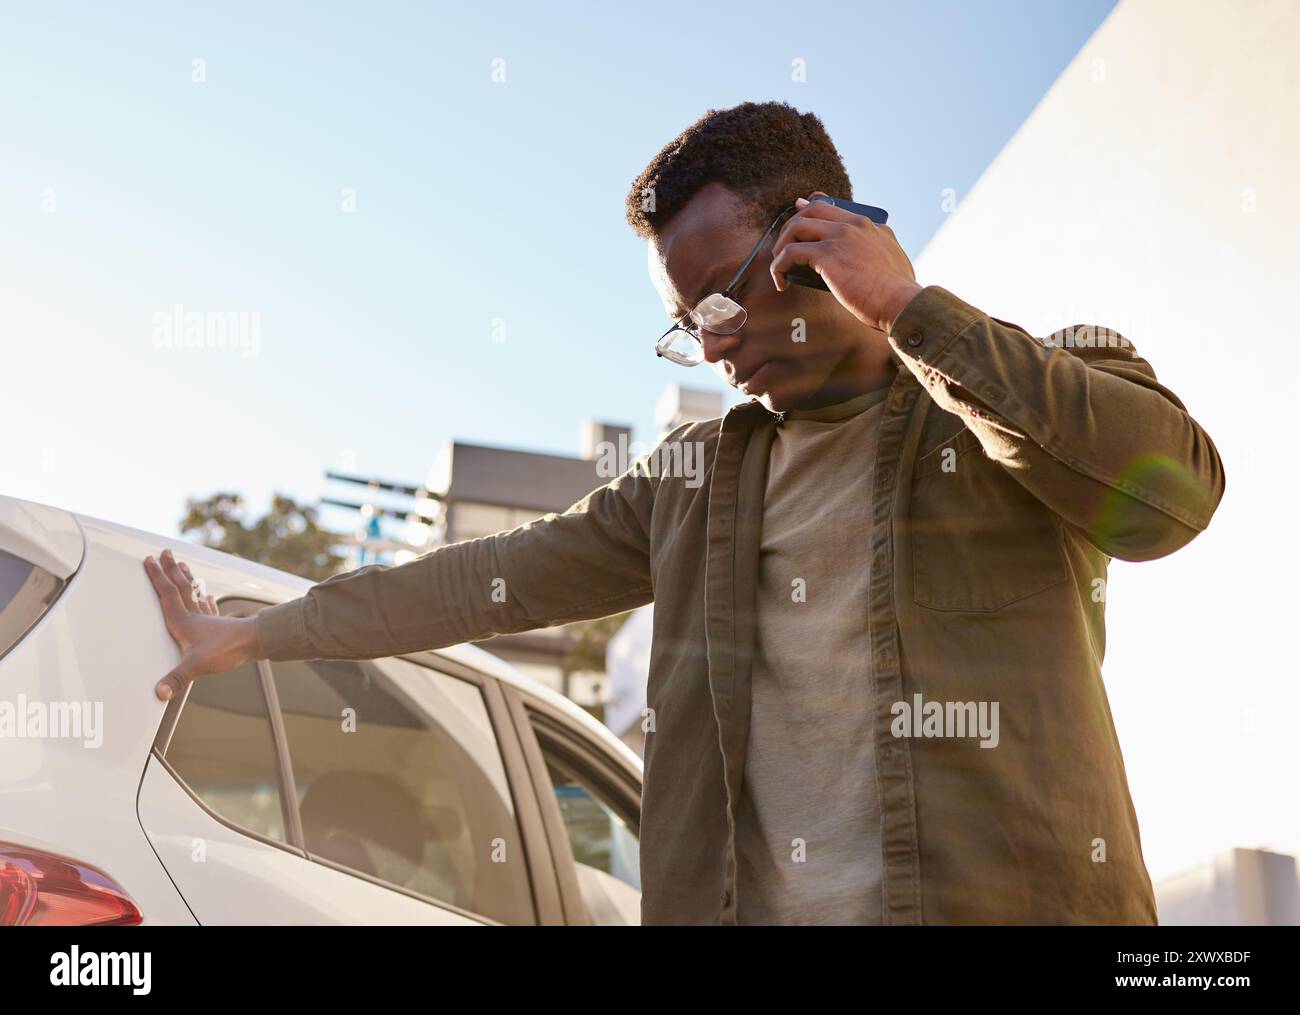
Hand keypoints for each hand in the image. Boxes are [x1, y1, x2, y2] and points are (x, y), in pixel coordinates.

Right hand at [143, 548, 260, 700]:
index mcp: (183, 621)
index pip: (166, 593)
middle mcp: (194, 616)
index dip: (156, 577)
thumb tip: (160, 692)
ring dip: (186, 579)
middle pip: (180, 586)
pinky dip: (206, 600)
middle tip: (165, 552)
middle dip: (171, 569)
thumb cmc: (228, 650)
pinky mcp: (220, 625)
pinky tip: (208, 596)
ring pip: (194, 593)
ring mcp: (208, 619)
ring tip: (181, 566)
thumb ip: (177, 678)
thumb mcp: (197, 665)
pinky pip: (209, 608)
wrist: (256, 643)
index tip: (149, 559)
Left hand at [770, 194, 922, 333]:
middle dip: (792, 224)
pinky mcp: (827, 255)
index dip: (812, 208)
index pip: (835, 207)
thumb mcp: (893, 262)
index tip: (799, 211)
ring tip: (780, 264)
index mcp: (872, 226)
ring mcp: (841, 237)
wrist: (901, 303)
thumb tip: (866, 263)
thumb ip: (879, 253)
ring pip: (797, 226)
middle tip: (784, 245)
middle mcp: (856, 225)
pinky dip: (779, 266)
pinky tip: (781, 280)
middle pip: (813, 209)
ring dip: (782, 244)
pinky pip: (791, 252)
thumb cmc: (898, 295)